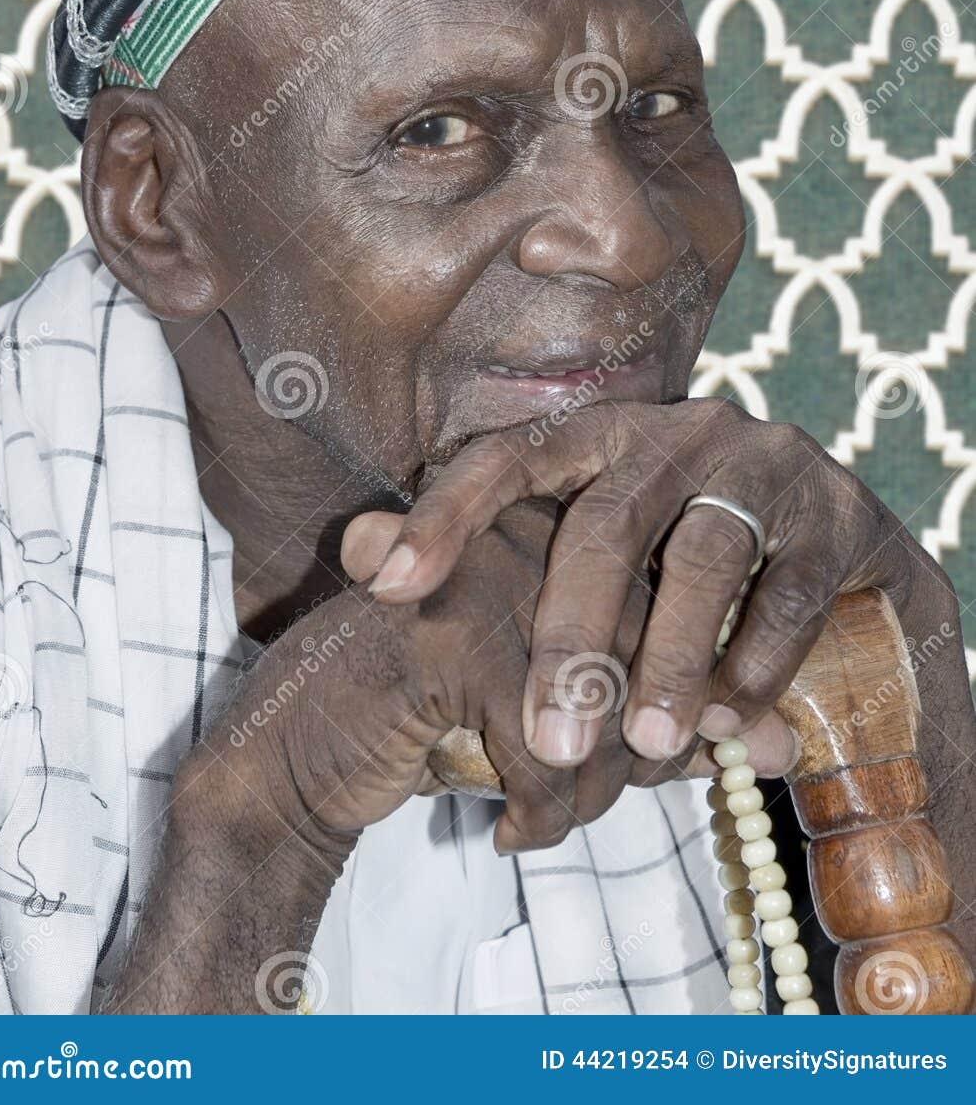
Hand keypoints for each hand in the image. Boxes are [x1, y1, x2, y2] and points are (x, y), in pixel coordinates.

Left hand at [341, 398, 926, 772]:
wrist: (829, 534)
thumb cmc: (671, 546)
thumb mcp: (586, 540)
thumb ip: (489, 551)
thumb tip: (350, 551)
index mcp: (594, 435)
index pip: (504, 459)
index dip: (443, 518)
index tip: (383, 585)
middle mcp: (670, 434)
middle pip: (605, 527)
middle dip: (573, 639)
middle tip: (546, 740)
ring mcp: (755, 464)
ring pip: (702, 559)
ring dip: (671, 661)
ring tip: (649, 747)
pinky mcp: (831, 508)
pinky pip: (787, 590)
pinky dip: (756, 663)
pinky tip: (730, 728)